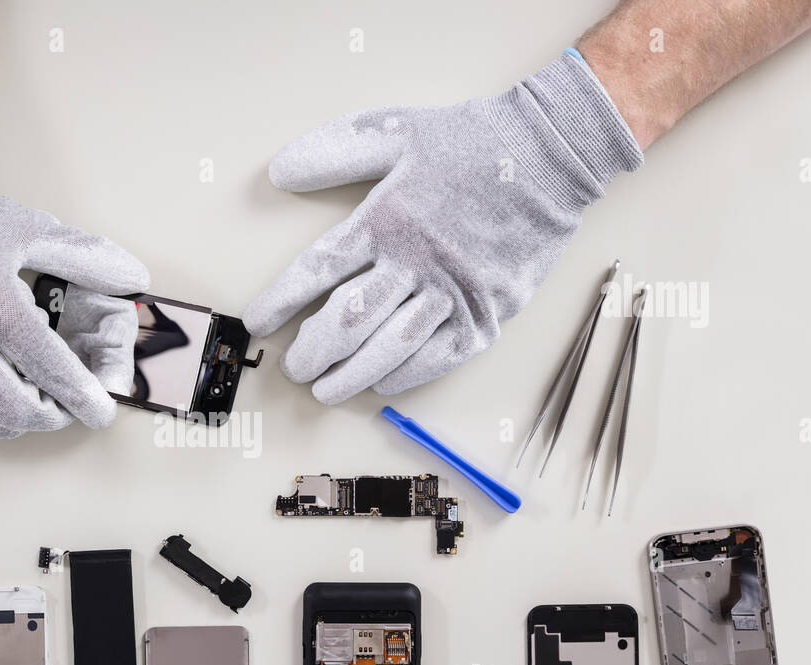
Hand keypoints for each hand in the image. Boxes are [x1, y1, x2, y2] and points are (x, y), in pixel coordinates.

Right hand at [0, 113, 147, 437]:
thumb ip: (86, 257)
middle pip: (17, 410)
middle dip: (50, 416)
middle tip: (63, 408)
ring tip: (25, 406)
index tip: (101, 412)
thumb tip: (135, 278)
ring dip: (9, 423)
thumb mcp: (28, 229)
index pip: (54, 373)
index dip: (85, 399)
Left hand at [244, 52, 640, 403]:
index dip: (281, 301)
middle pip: (348, 321)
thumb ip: (335, 153)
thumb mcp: (395, 130)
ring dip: (350, 375)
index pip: (317, 270)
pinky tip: (381, 384)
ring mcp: (454, 291)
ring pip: (390, 348)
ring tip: (324, 389)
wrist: (552, 153)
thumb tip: (280, 173)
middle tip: (293, 368)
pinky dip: (406, 376)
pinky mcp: (488, 311)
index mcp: (386, 220)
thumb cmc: (470, 141)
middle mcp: (416, 261)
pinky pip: (439, 357)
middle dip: (312, 351)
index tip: (258, 322)